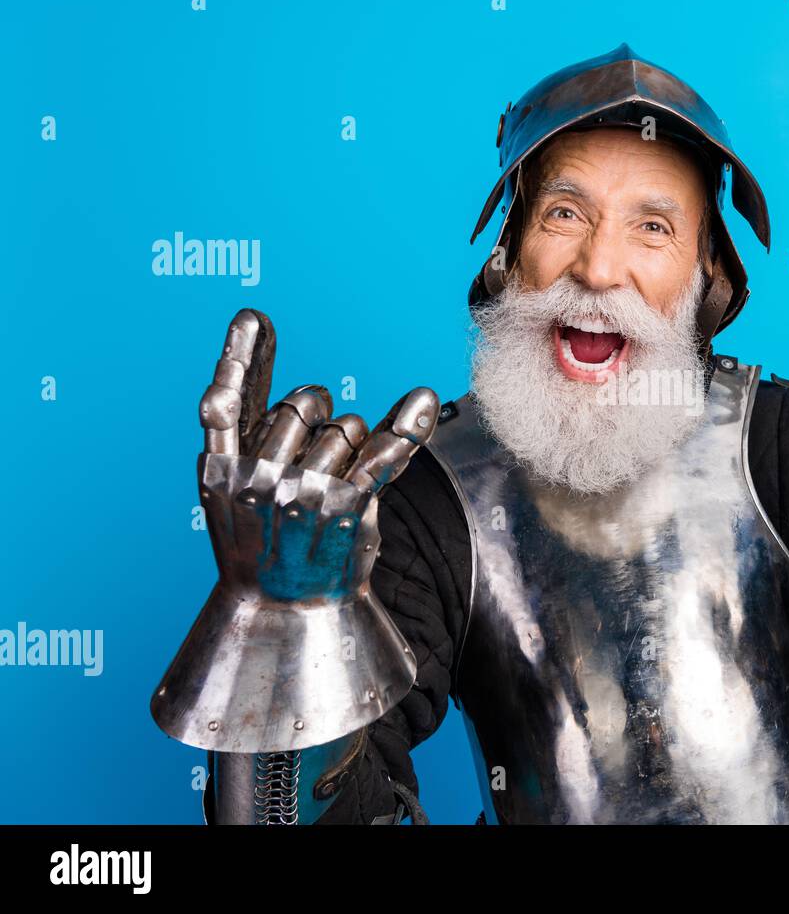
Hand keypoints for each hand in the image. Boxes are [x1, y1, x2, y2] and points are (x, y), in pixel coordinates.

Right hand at [152, 309, 438, 753]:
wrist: (287, 616)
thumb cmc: (264, 543)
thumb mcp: (231, 483)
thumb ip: (240, 410)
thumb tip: (250, 325)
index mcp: (220, 470)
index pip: (229, 402)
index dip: (242, 357)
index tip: (256, 316)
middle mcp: (258, 478)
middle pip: (304, 405)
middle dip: (317, 417)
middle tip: (314, 462)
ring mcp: (303, 492)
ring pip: (343, 427)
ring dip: (350, 444)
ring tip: (332, 487)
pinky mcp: (347, 509)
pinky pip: (382, 455)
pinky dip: (406, 429)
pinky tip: (423, 402)